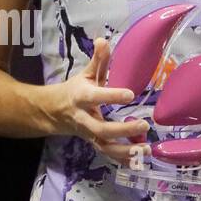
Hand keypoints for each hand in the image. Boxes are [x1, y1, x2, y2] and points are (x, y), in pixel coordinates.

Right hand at [46, 37, 149, 165]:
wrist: (54, 113)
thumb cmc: (74, 90)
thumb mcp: (85, 74)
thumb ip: (97, 60)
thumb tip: (104, 40)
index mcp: (81, 98)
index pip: (95, 97)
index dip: (111, 96)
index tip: (130, 94)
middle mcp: (84, 119)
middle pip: (101, 130)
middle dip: (122, 130)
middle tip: (143, 125)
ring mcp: (89, 134)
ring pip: (105, 147)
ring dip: (125, 151)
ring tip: (146, 149)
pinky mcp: (94, 144)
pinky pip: (108, 155)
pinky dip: (123, 159)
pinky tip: (140, 160)